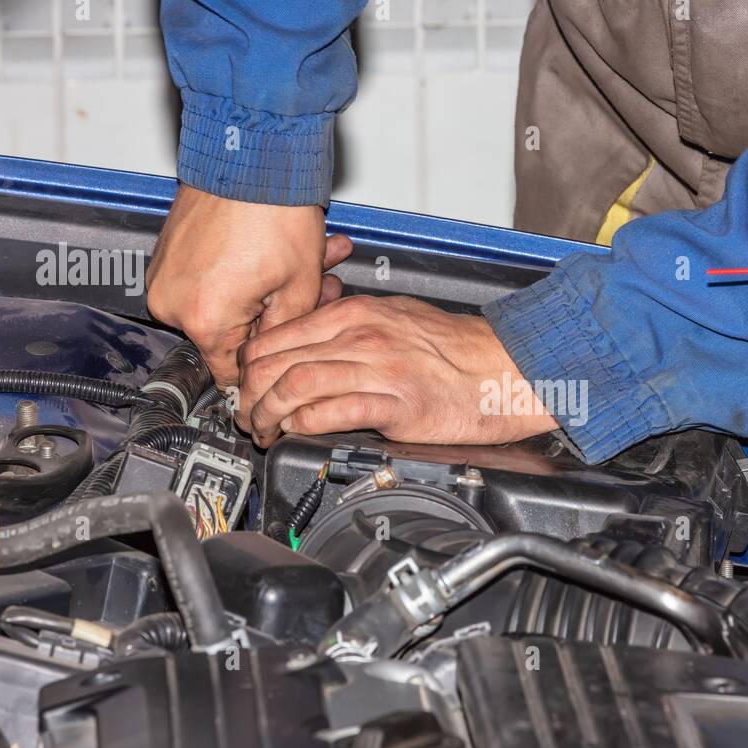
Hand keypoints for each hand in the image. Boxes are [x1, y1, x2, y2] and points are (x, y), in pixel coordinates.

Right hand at [146, 184, 351, 386]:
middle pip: (232, 333)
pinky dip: (245, 268)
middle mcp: (173, 303)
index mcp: (204, 322)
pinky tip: (279, 251)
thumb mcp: (299, 289)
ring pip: (227, 301)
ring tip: (307, 262)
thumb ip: (284, 335)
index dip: (267, 360)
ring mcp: (166, 275)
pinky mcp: (170, 253)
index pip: (233, 373)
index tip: (285, 349)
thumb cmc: (275, 212)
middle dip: (278, 312)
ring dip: (268, 286)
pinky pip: (210, 276)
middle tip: (316, 289)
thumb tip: (276, 358)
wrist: (252, 154)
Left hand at [237, 294, 559, 446]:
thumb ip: (349, 330)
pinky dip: (302, 425)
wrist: (502, 371)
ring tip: (264, 433)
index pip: (276, 336)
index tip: (245, 388)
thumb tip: (309, 347)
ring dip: (268, 415)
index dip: (248, 368)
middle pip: (276, 363)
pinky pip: (331, 412)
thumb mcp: (394, 320)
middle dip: (249, 396)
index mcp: (356, 314)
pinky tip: (296, 434)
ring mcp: (377, 369)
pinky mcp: (395, 405)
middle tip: (245, 418)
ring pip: (295, 387)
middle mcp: (361, 337)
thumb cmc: (455, 351)